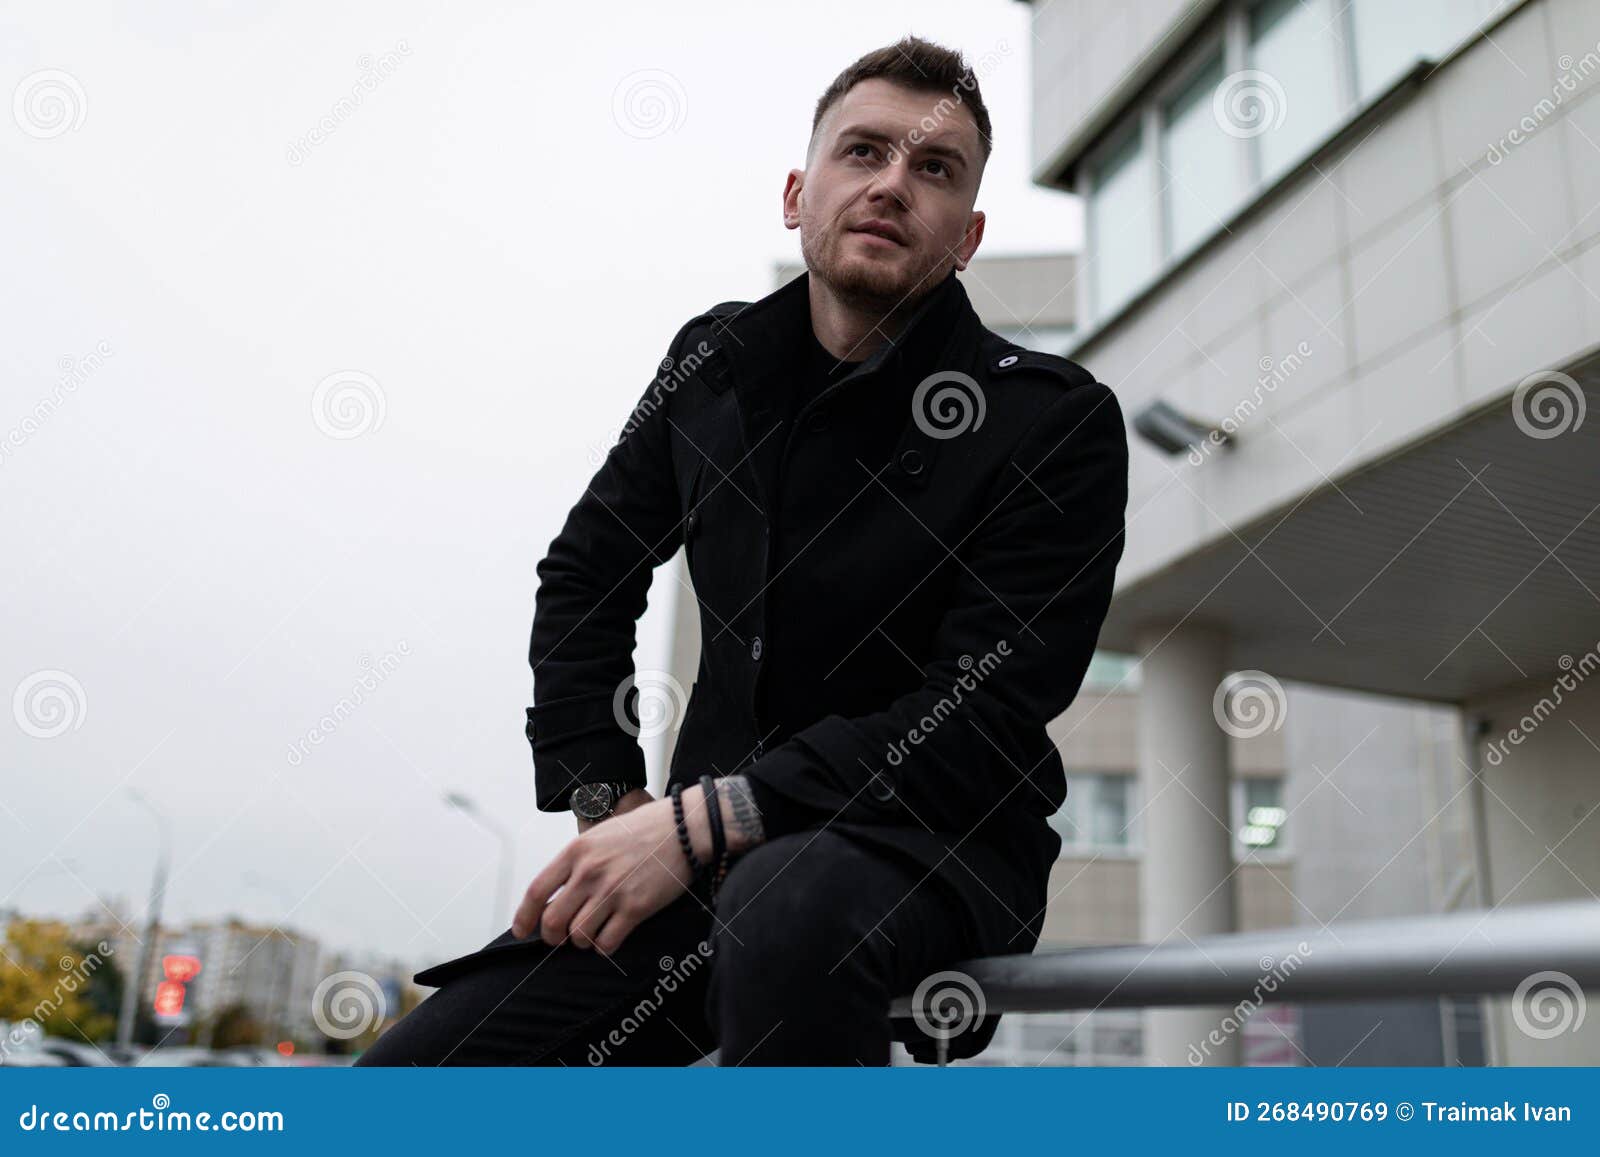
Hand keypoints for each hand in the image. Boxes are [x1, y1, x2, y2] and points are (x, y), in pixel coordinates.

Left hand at [515, 794, 695, 955]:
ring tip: (592, 931)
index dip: (524, 917)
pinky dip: (604, 946)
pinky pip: (607, 943)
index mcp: (577, 851)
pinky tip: (611, 935)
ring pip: (578, 936)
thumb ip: (577, 861)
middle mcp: (590, 872)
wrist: (684, 828)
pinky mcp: (636, 908)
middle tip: (561, 936)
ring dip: (582, 941)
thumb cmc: (644, 830)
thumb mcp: (600, 835)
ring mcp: (613, 891)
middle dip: (553, 936)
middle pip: (552, 921)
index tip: (522, 931)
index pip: (537, 892)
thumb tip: (557, 892)